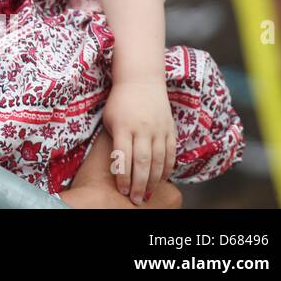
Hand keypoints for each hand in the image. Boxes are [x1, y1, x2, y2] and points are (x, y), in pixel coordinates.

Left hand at [102, 78, 177, 203]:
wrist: (141, 80)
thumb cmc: (120, 101)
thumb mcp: (110, 119)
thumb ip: (115, 141)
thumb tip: (119, 166)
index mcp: (123, 126)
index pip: (123, 156)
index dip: (123, 176)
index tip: (121, 190)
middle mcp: (142, 129)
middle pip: (142, 162)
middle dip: (139, 184)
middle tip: (136, 199)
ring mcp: (159, 129)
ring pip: (158, 160)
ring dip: (154, 180)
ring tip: (147, 194)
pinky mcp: (170, 129)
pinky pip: (170, 153)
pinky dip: (167, 168)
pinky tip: (161, 179)